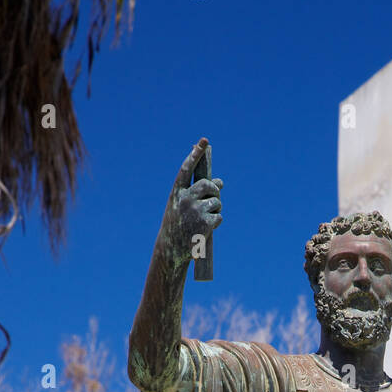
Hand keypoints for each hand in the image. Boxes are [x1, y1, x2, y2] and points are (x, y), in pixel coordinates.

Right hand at [158, 138, 222, 268]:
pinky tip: (207, 228)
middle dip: (214, 189)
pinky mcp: (206, 224)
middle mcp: (185, 199)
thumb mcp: (180, 205)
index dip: (195, 154)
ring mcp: (196, 211)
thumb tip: (220, 181)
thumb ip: (197, 192)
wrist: (171, 250)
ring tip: (206, 217)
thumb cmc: (177, 224)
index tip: (203, 141)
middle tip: (215, 194)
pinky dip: (217, 221)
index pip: (186, 169)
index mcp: (176, 193)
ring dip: (216, 207)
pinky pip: (219, 216)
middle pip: (208, 184)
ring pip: (216, 201)